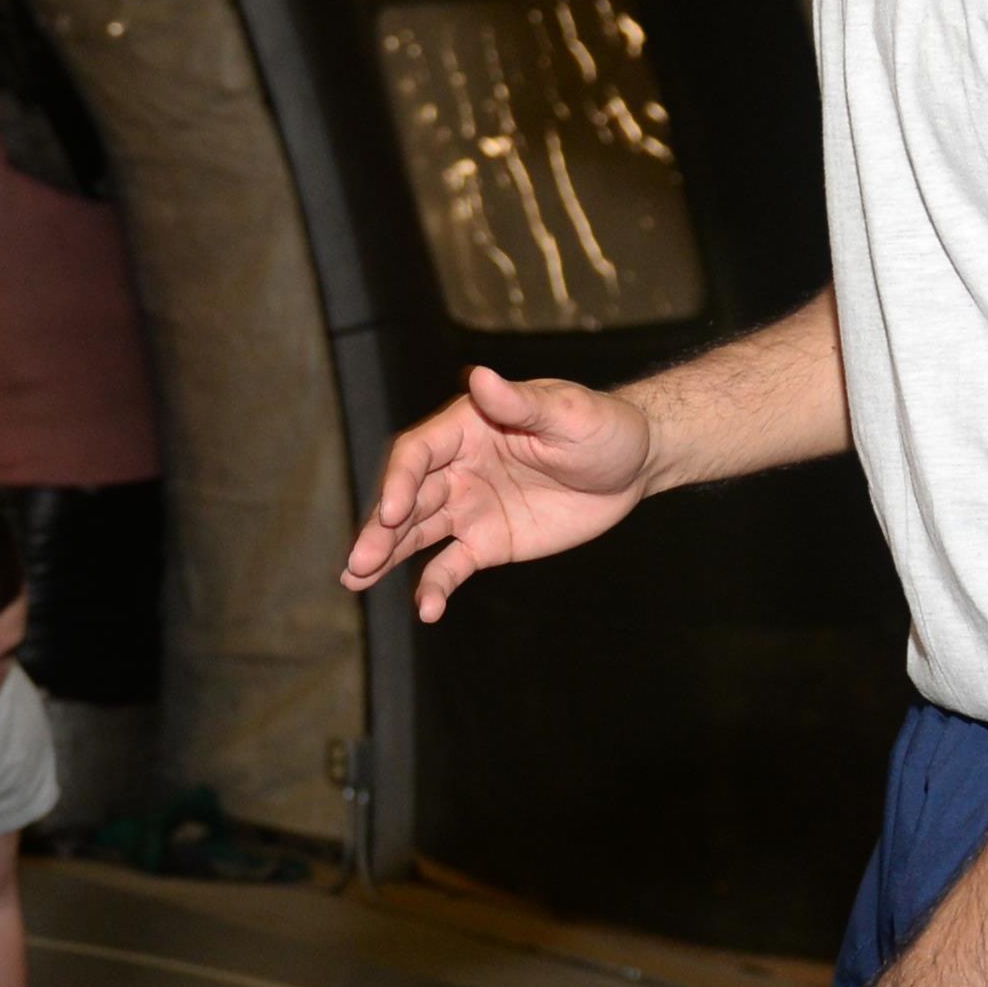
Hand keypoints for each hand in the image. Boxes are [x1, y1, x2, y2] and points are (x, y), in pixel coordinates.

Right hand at [340, 368, 658, 616]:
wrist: (633, 467)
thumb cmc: (602, 426)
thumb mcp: (568, 413)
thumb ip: (519, 403)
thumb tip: (478, 377)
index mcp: (468, 427)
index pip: (418, 453)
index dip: (400, 481)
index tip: (394, 512)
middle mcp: (458, 467)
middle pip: (407, 498)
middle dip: (379, 529)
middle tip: (357, 562)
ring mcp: (468, 506)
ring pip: (416, 534)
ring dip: (386, 556)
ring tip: (354, 581)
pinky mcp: (486, 542)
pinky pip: (451, 565)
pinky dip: (435, 586)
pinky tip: (426, 610)